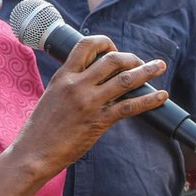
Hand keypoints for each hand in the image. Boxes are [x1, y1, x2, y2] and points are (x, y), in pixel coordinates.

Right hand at [11, 35, 168, 174]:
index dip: (105, 42)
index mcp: (63, 76)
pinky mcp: (98, 121)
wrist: (33, 153)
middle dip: (131, 57)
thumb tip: (92, 77)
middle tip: (139, 62)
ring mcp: (89, 103)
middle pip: (112, 59)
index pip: (87, 45)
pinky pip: (130, 106)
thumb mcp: (52, 95)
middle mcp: (77, 85)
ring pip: (126, 79)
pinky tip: (161, 96)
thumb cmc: (41, 128)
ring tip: (159, 66)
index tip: (113, 49)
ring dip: (147, 71)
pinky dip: (149, 100)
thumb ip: (71, 84)